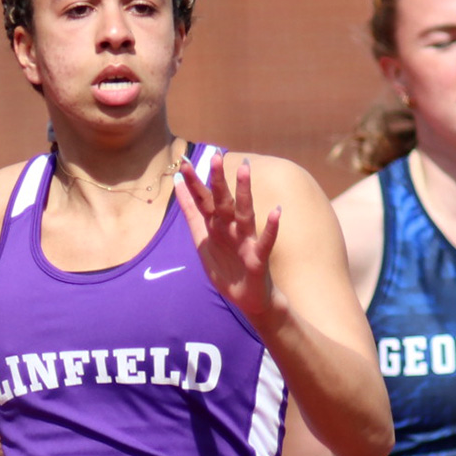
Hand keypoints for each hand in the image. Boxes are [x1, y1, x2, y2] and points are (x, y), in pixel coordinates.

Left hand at [175, 151, 282, 323]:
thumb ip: (192, 214)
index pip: (203, 201)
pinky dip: (272, 228)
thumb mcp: (202, 241)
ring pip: (245, 214)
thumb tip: (178, 184)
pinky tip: (277, 212)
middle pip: (223, 201)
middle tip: (215, 156)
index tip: (183, 163)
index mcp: (216, 226)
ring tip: (245, 170)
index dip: (194, 184)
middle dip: (218, 180)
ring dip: (245, 192)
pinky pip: (266, 241)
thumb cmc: (227, 269)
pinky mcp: (259, 258)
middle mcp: (231, 229)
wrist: (248, 300)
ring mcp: (246, 241)